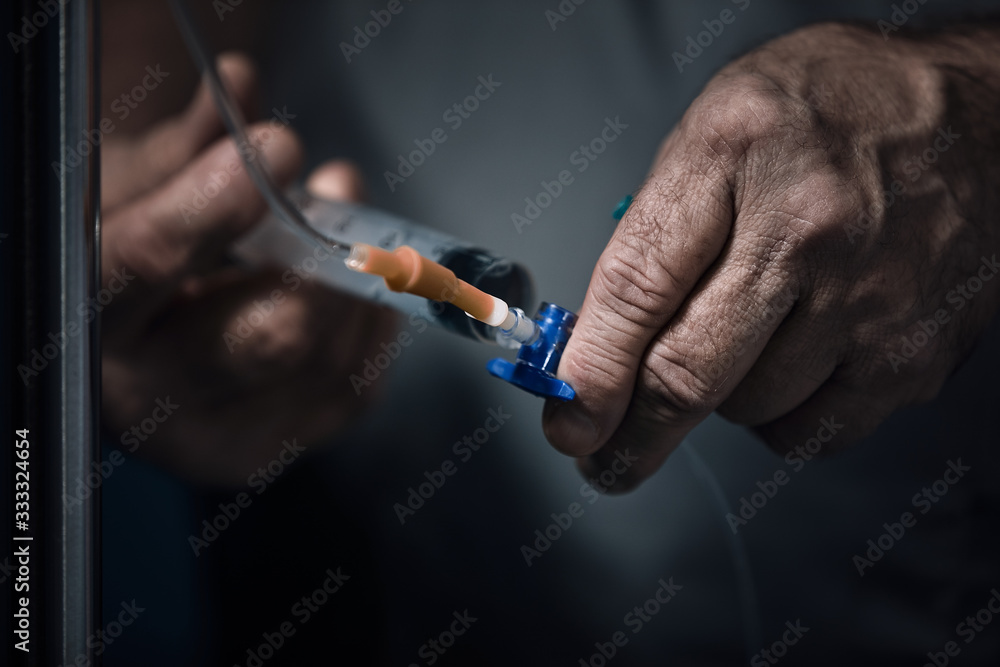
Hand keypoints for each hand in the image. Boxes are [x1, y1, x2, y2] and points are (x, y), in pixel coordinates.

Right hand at [100, 54, 396, 485]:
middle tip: (339, 182)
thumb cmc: (130, 246)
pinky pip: (355, 387)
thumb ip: (186, 143)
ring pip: (327, 362)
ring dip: (359, 280)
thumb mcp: (134, 188)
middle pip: (269, 336)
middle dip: (326, 255)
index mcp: (91, 320)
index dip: (219, 202)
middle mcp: (151, 398)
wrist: (136, 337)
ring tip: (350, 227)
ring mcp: (222, 440)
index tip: (277, 147)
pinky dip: (370, 324)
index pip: (152, 264)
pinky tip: (358, 286)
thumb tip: (242, 84)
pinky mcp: (279, 449)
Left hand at [542, 23, 999, 491]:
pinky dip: (782, 415)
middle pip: (689, 373)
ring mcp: (870, 300)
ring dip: (720, 398)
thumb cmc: (833, 114)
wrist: (977, 118)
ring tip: (744, 338)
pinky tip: (792, 361)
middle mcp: (809, 231)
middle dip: (632, 433)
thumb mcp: (714, 134)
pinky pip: (816, 430)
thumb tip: (600, 343)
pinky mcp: (914, 354)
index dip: (591, 371)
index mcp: (737, 155)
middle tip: (606, 457)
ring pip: (747, 409)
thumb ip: (655, 234)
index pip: (638, 287)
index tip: (569, 421)